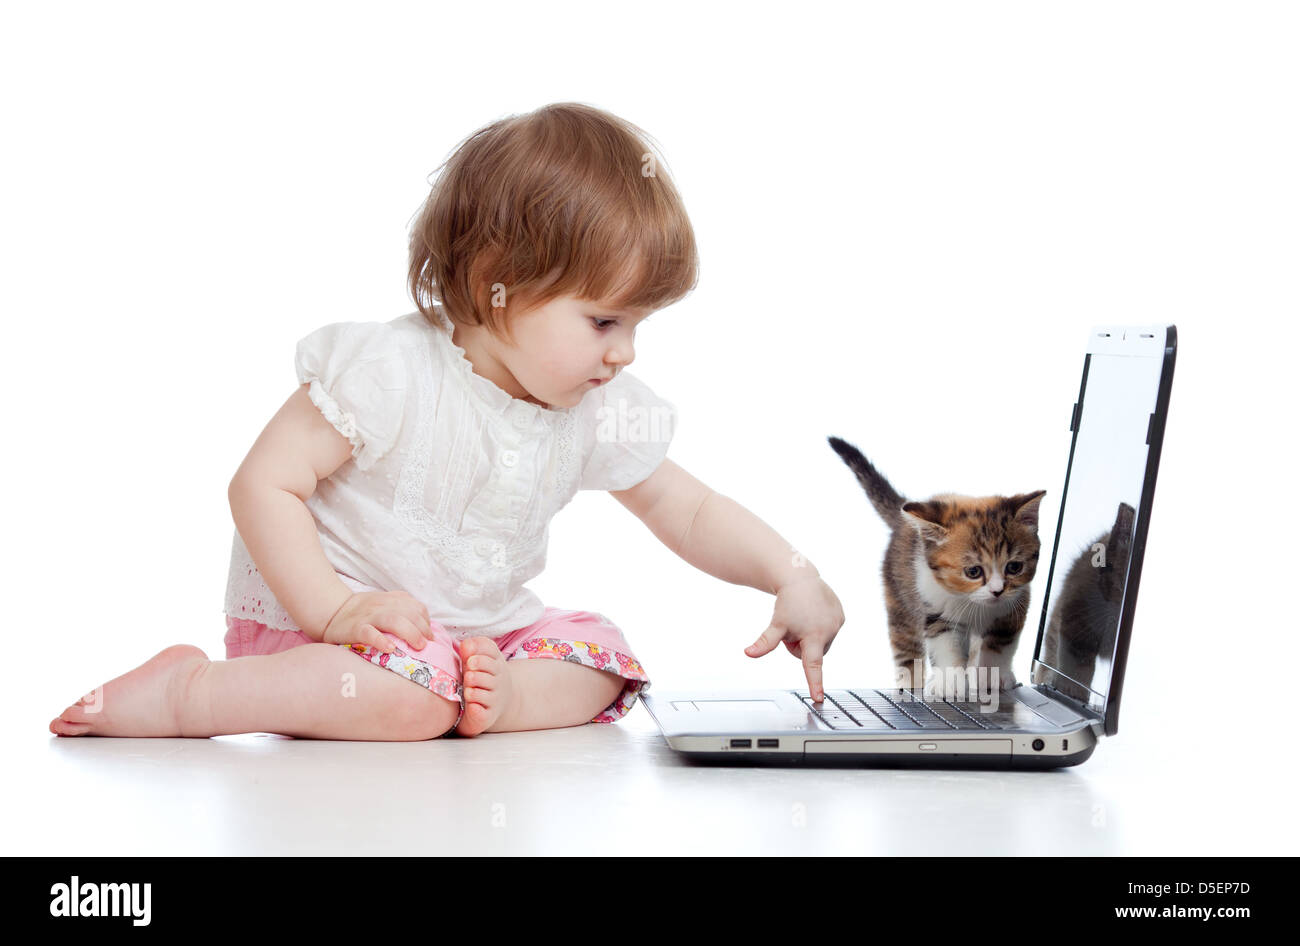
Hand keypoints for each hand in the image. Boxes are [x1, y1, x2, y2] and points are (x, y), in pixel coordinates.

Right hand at [321, 591, 434, 653]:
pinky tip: (390, 649)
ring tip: (418, 646)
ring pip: (394, 620)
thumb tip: (424, 626)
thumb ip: (402, 609)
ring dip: (410, 633)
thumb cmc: (362, 611)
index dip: (426, 622)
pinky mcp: (356, 628)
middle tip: (427, 645)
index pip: (416, 607)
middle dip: (423, 629)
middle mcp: (383, 606)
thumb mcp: (384, 604)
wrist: (332, 611)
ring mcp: (369, 616)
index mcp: (391, 600)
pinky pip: (370, 633)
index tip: (430, 637)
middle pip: (410, 613)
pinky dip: (381, 640)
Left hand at [744, 575, 844, 701]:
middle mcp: (829, 632)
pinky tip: (814, 613)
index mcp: (813, 637)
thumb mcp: (776, 625)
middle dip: (802, 646)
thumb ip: (765, 643)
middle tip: (794, 629)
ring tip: (805, 619)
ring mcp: (838, 624)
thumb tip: (749, 653)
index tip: (819, 698)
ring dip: (811, 637)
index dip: (815, 684)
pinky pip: (829, 631)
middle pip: (812, 655)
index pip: (812, 667)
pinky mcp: (842, 617)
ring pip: (821, 644)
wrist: (800, 578)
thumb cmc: (788, 603)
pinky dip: (821, 626)